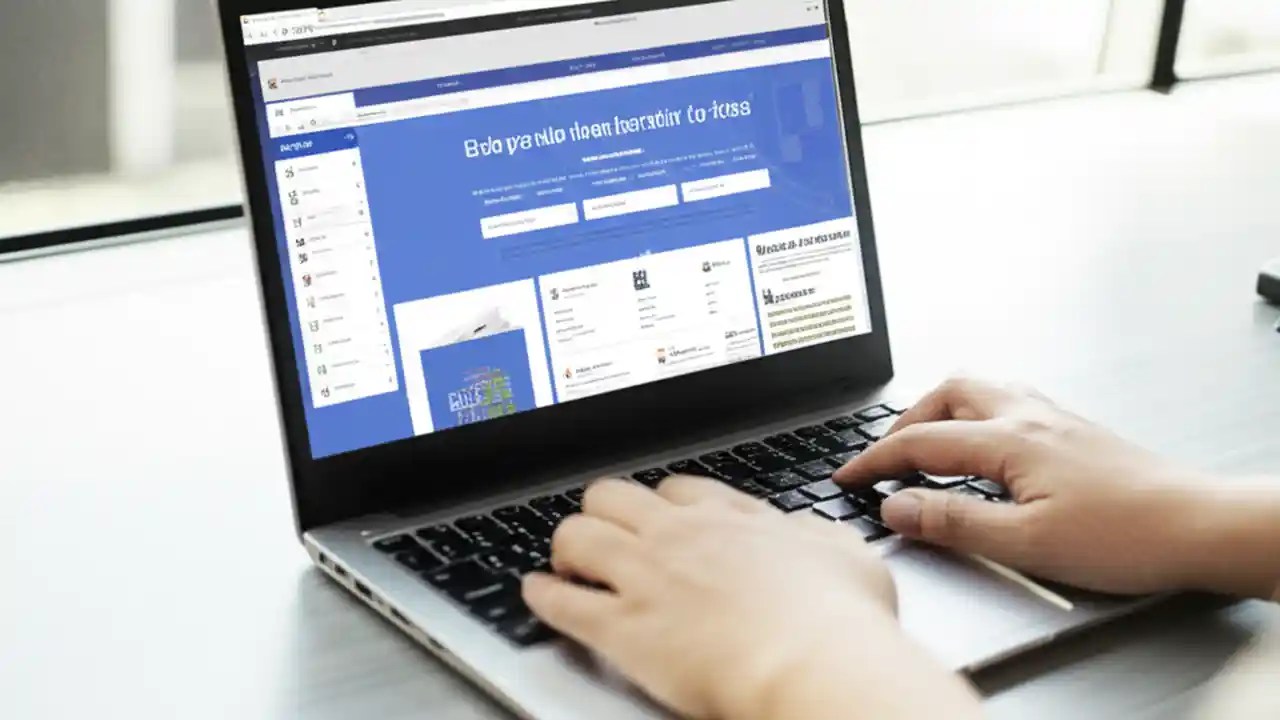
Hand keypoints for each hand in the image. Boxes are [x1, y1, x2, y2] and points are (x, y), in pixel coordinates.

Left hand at [522, 477, 979, 719]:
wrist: (814, 661)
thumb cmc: (839, 620)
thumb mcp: (845, 556)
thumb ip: (817, 538)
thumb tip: (810, 535)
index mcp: (731, 518)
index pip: (677, 490)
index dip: (660, 504)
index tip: (657, 516)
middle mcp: (680, 537)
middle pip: (613, 496)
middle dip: (602, 511)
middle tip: (603, 532)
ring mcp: (646, 578)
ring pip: (576, 535)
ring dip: (566, 547)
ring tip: (563, 560)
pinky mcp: (623, 628)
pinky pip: (562, 602)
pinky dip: (542, 595)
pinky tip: (536, 593)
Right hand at [835, 378, 1279, 598]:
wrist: (1197, 524)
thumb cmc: (1126, 535)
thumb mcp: (1026, 543)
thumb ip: (954, 522)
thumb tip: (896, 507)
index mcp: (1010, 440)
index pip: (921, 442)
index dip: (874, 460)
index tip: (846, 477)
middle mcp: (1030, 417)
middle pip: (948, 394)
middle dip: (905, 421)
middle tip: (884, 455)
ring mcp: (1055, 418)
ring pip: (981, 389)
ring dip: (942, 410)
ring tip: (925, 441)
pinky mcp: (1074, 430)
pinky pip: (1009, 400)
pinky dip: (976, 413)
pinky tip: (984, 443)